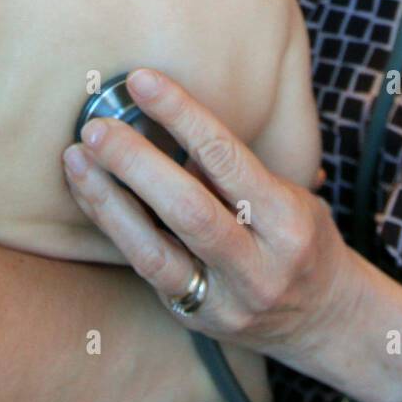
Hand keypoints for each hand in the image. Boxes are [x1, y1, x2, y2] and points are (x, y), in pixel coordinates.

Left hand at [62, 68, 358, 371]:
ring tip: (76, 159)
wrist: (326, 320)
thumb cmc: (304, 240)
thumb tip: (171, 131)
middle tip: (97, 125)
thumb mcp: (293, 198)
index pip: (227, 158)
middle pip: (188, 210)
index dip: (182, 115)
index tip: (143, 81)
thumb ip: (237, 175)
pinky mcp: (195, 320)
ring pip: (154, 251)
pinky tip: (91, 195)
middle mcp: (258, 266)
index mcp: (288, 222)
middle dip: (136, 163)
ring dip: (108, 200)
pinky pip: (146, 271)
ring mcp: (224, 301)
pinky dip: (115, 229)